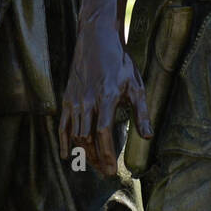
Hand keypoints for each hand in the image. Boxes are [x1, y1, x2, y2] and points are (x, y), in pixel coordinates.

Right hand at [57, 20, 152, 175]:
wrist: (97, 39)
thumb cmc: (119, 61)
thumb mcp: (135, 84)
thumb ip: (141, 112)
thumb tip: (147, 136)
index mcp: (107, 98)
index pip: (103, 134)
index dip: (107, 155)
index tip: (112, 170)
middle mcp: (88, 101)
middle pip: (88, 138)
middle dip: (96, 159)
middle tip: (105, 172)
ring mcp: (75, 100)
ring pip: (76, 134)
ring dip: (84, 153)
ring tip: (94, 165)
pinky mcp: (67, 97)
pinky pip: (63, 124)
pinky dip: (63, 141)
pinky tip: (66, 155)